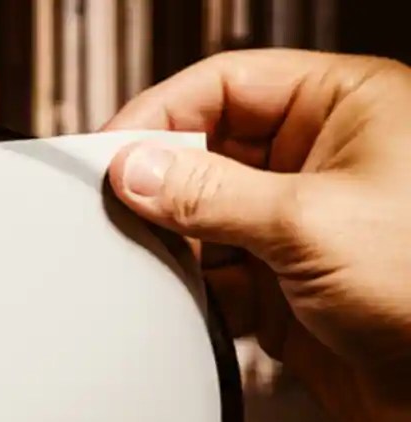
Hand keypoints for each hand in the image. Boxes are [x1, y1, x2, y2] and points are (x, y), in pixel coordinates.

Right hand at [103, 49, 410, 421]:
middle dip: (165, 185)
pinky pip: (215, 275)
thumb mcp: (308, 224)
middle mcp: (320, 160)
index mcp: (344, 109)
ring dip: (179, 244)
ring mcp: (299, 224)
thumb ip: (208, 195)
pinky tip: (197, 301)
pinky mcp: (284, 284)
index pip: (225, 85)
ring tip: (162, 262)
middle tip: (121, 208)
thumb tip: (136, 170)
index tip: (111, 153)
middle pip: (207, 151)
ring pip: (204, 217)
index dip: (162, 115)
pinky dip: (196, 291)